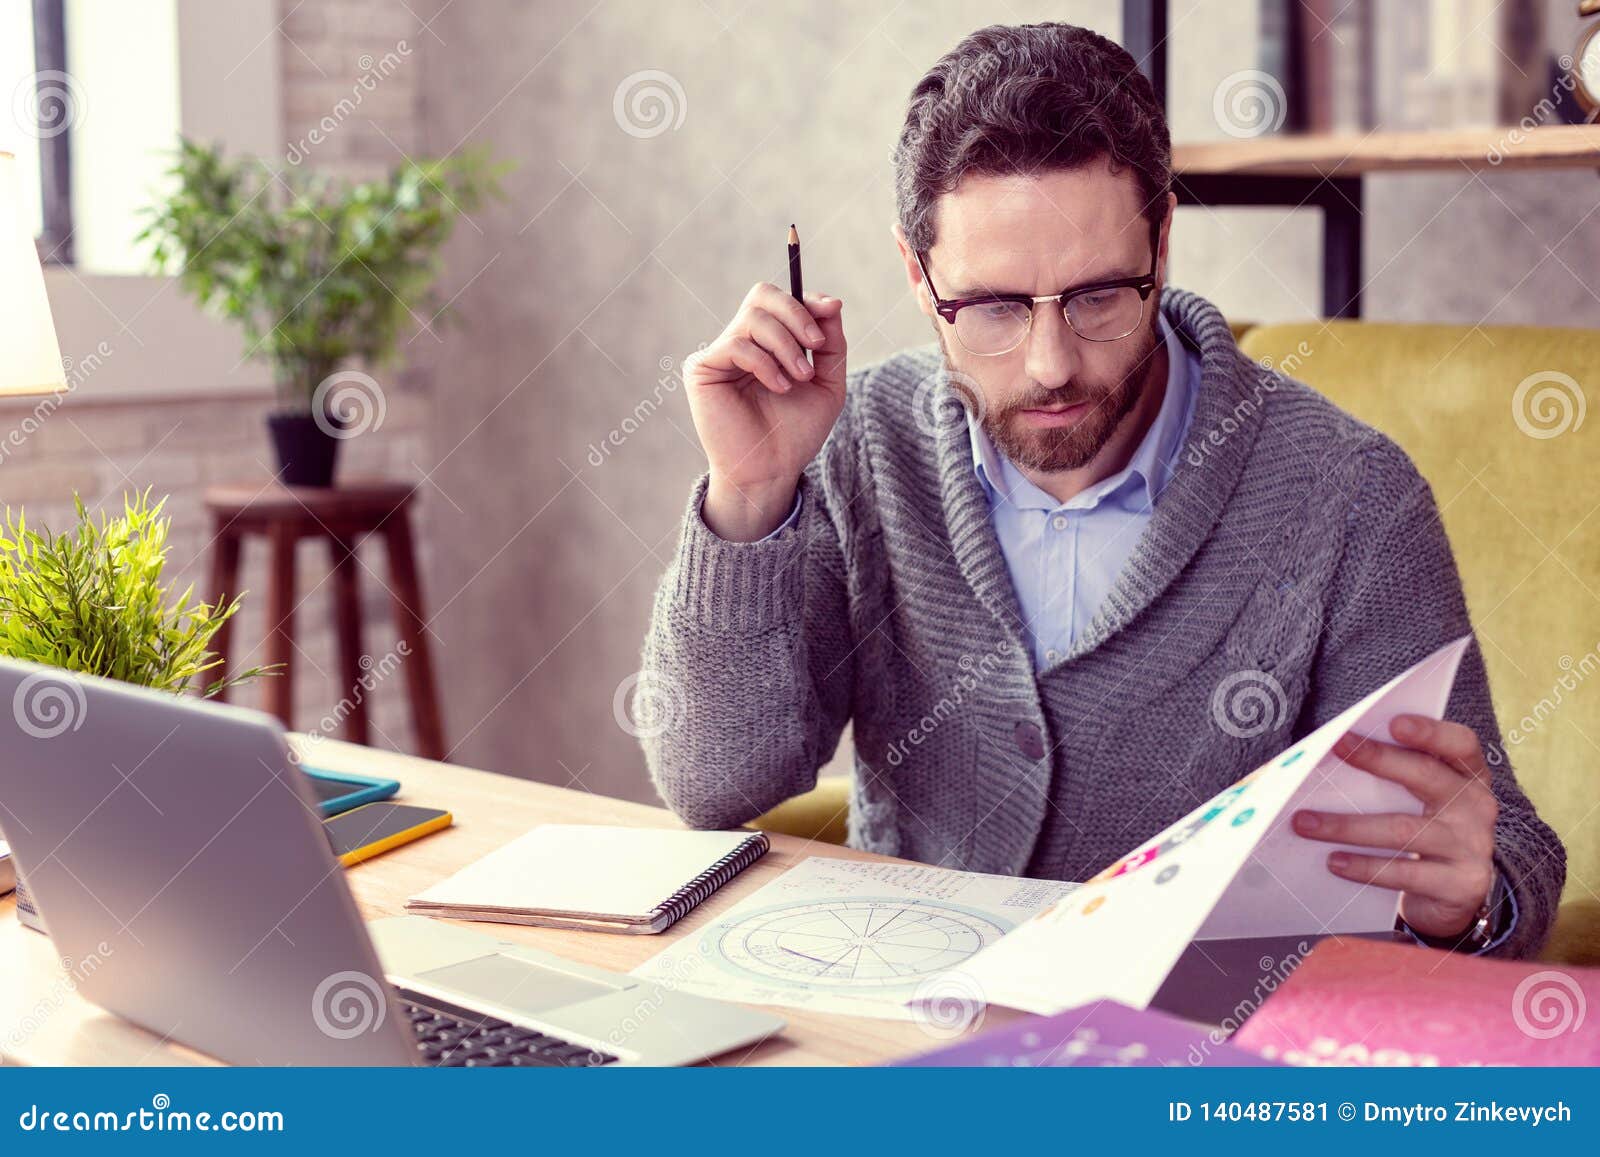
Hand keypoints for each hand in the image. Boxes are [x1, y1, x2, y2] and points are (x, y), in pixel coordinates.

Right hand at [684, 283, 846, 540]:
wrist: (772, 471)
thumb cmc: (796, 432)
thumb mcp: (827, 383)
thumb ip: (831, 344)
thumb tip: (831, 303)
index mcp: (767, 342)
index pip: (780, 301)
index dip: (805, 300)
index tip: (830, 311)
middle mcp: (741, 342)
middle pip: (762, 295)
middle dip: (796, 315)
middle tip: (816, 346)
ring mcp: (720, 354)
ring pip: (753, 318)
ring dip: (786, 345)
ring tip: (800, 378)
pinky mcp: (701, 369)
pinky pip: (736, 344)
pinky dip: (764, 363)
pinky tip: (778, 387)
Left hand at [1292, 715, 1498, 940]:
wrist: (1451, 895)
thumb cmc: (1422, 828)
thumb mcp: (1419, 798)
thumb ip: (1393, 774)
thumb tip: (1329, 755)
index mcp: (1468, 775)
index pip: (1460, 744)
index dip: (1430, 731)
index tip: (1393, 722)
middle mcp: (1476, 806)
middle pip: (1427, 776)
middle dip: (1377, 760)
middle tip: (1334, 748)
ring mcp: (1472, 847)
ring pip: (1402, 829)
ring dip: (1346, 825)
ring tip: (1304, 822)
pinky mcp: (1460, 885)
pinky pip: (1404, 873)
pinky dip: (1364, 866)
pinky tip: (1334, 861)